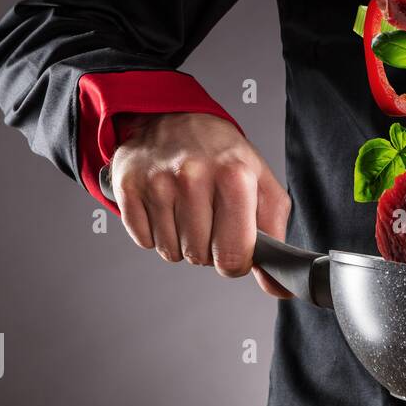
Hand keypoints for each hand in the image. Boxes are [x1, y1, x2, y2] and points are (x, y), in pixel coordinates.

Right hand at [108, 112, 291, 296]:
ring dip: (182, 241)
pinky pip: (144, 240)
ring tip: (188, 209)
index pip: (234, 255)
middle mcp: (194, 176)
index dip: (236, 261)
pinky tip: (165, 206)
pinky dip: (156, 232)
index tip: (235, 247)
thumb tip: (277, 288)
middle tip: (210, 218)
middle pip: (200, 257)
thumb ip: (274, 236)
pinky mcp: (128, 186)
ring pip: (171, 252)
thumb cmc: (222, 155)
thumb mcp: (261, 184)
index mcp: (235, 176)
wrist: (174, 117)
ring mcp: (157, 181)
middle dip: (208, 248)